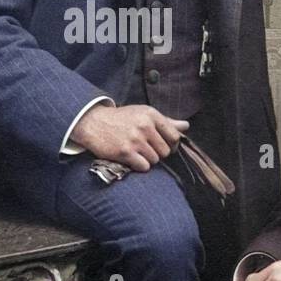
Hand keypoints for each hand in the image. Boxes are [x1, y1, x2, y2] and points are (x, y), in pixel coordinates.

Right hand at [71, 104, 188, 172]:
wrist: (94, 123)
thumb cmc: (121, 119)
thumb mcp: (143, 114)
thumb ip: (166, 122)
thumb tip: (186, 126)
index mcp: (151, 115)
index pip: (174, 136)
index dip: (171, 145)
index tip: (163, 145)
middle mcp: (144, 126)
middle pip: (165, 151)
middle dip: (157, 153)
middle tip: (145, 149)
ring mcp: (135, 139)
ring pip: (155, 160)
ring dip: (147, 160)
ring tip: (136, 152)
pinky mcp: (125, 152)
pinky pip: (144, 167)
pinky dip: (139, 166)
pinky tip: (131, 158)